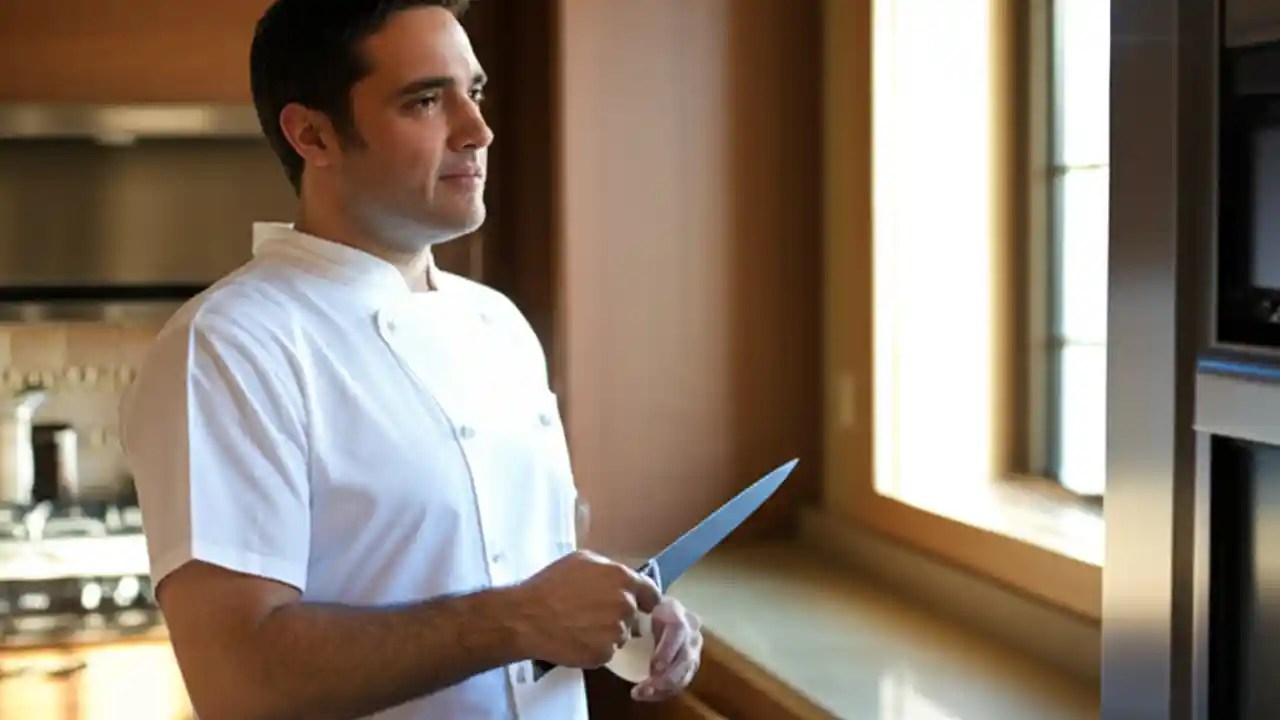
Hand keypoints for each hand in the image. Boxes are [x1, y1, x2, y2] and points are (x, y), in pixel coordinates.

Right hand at [512, 551, 661, 668]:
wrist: (526, 617)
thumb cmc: (550, 585)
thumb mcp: (581, 560)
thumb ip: (608, 568)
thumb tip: (620, 579)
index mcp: (622, 578)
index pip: (651, 593)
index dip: (645, 599)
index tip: (641, 605)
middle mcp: (624, 605)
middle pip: (632, 615)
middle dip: (618, 615)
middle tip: (592, 614)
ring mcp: (616, 632)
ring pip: (619, 635)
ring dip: (606, 633)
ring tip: (579, 625)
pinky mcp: (603, 654)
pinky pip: (606, 652)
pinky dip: (594, 648)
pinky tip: (576, 639)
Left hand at [632, 597, 702, 701]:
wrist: (657, 611)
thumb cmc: (640, 609)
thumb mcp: (637, 604)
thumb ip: (634, 610)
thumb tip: (624, 625)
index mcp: (676, 612)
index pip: (678, 630)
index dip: (667, 651)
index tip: (654, 668)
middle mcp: (690, 630)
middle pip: (685, 657)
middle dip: (667, 677)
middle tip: (645, 688)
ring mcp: (693, 649)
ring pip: (686, 672)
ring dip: (664, 688)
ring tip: (642, 694)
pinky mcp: (691, 664)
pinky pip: (681, 682)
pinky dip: (664, 692)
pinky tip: (647, 695)